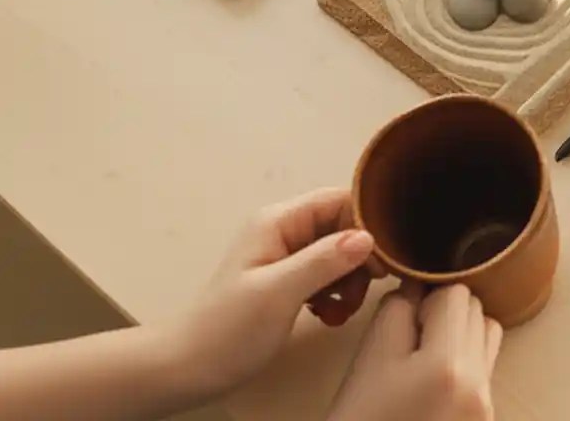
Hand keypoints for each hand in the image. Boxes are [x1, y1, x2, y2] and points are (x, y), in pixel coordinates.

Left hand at [167, 188, 385, 396]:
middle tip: (362, 291)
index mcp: (278, 222)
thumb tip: (368, 237)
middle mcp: (283, 231)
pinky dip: (336, 294)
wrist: (187, 369)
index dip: (366, 223)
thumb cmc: (228, 328)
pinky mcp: (287, 283)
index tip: (382, 259)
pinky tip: (329, 316)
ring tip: (341, 310)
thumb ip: (324, 261)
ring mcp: (285, 257)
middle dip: (360, 258)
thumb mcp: (279, 292)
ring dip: (349, 280)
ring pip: (339, 254)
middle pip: (342, 227)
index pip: (337, 200)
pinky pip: (326, 276)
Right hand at [326, 284, 503, 420]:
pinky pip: (484, 370)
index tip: (403, 311)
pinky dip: (464, 362)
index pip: (454, 294)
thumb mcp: (368, 365)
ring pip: (486, 338)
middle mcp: (478, 386)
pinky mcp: (485, 420)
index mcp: (448, 367)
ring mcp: (485, 407)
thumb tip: (417, 288)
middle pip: (477, 312)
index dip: (424, 296)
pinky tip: (430, 383)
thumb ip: (396, 315)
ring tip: (421, 357)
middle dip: (444, 313)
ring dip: (460, 334)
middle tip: (408, 336)